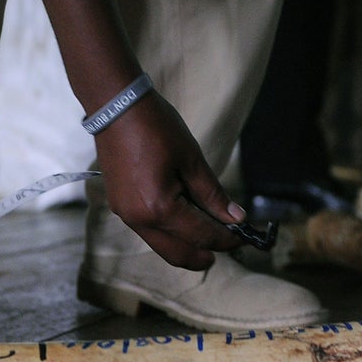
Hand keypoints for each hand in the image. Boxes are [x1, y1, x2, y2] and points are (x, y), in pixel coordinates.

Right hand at [92, 91, 246, 269]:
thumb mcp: (191, 159)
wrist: (115, 106)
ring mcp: (125, 215)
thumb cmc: (156, 127)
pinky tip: (185, 219)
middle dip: (205, 255)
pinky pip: (149, 230)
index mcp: (160, 208)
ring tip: (210, 233)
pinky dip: (170, 232)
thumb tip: (235, 218)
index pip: (202, 235)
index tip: (246, 237)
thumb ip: (212, 194)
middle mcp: (139, 220)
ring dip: (187, 245)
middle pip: (178, 253)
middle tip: (229, 246)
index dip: (227, 239)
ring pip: (162, 245)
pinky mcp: (120, 206)